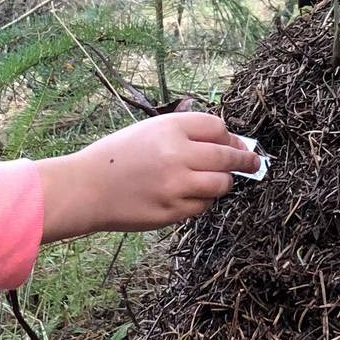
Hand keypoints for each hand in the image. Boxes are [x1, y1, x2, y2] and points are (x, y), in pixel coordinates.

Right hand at [37, 113, 262, 241]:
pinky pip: (202, 206)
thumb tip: (226, 144)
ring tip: (218, 181)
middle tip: (253, 163)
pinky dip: (202, 201)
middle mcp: (176, 154)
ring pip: (221, 184)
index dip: (230, 137)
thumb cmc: (115, 157)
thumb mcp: (148, 132)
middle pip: (227, 156)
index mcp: (169, 128)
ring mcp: (176, 185)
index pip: (217, 128)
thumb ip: (184, 134)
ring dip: (223, 183)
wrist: (86, 188)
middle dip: (245, 161)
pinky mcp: (172, 211)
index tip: (236, 144)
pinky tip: (189, 196)